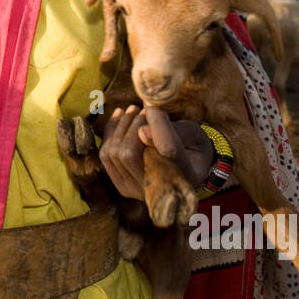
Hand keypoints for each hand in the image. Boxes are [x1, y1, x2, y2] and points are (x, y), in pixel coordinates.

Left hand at [99, 106, 214, 201]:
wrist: (187, 167)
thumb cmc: (192, 146)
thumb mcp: (192, 133)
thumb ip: (171, 129)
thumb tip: (141, 130)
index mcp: (185, 176)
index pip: (167, 150)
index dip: (156, 126)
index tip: (150, 106)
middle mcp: (159, 191)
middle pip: (129, 154)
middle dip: (133, 124)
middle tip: (143, 109)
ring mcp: (137, 191)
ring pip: (114, 154)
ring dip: (121, 126)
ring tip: (133, 110)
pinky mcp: (123, 186)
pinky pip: (106, 156)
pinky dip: (111, 131)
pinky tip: (120, 115)